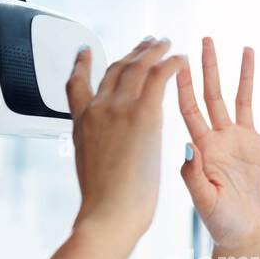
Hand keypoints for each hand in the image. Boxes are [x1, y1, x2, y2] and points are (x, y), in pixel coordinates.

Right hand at [66, 36, 187, 247]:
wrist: (108, 214)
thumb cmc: (103, 207)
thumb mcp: (89, 169)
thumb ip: (96, 151)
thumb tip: (103, 154)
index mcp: (81, 125)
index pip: (76, 85)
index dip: (82, 65)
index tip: (85, 53)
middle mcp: (96, 110)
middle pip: (113, 70)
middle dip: (131, 53)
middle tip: (146, 44)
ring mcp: (118, 109)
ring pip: (136, 67)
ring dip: (153, 51)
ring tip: (166, 44)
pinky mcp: (142, 114)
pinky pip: (159, 76)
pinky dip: (171, 63)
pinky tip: (182, 58)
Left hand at [178, 37, 259, 258]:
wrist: (246, 239)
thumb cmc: (221, 224)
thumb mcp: (205, 201)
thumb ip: (194, 175)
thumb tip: (187, 146)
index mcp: (203, 148)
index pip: (190, 110)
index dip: (184, 86)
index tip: (178, 62)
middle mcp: (222, 139)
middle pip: (215, 95)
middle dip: (210, 68)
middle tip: (206, 39)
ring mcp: (245, 143)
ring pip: (244, 101)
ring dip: (245, 76)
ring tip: (247, 49)